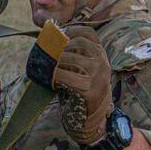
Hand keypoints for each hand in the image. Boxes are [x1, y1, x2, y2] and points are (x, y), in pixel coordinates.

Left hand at [52, 25, 112, 144]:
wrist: (92, 119)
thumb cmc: (82, 91)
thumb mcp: (82, 70)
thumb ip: (73, 55)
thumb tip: (50, 38)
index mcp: (100, 55)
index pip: (89, 33)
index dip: (72, 29)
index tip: (58, 33)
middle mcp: (102, 63)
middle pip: (79, 43)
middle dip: (61, 45)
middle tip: (48, 52)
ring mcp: (98, 77)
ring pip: (73, 59)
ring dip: (57, 60)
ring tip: (48, 66)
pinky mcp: (90, 90)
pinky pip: (68, 77)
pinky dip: (56, 76)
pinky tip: (51, 80)